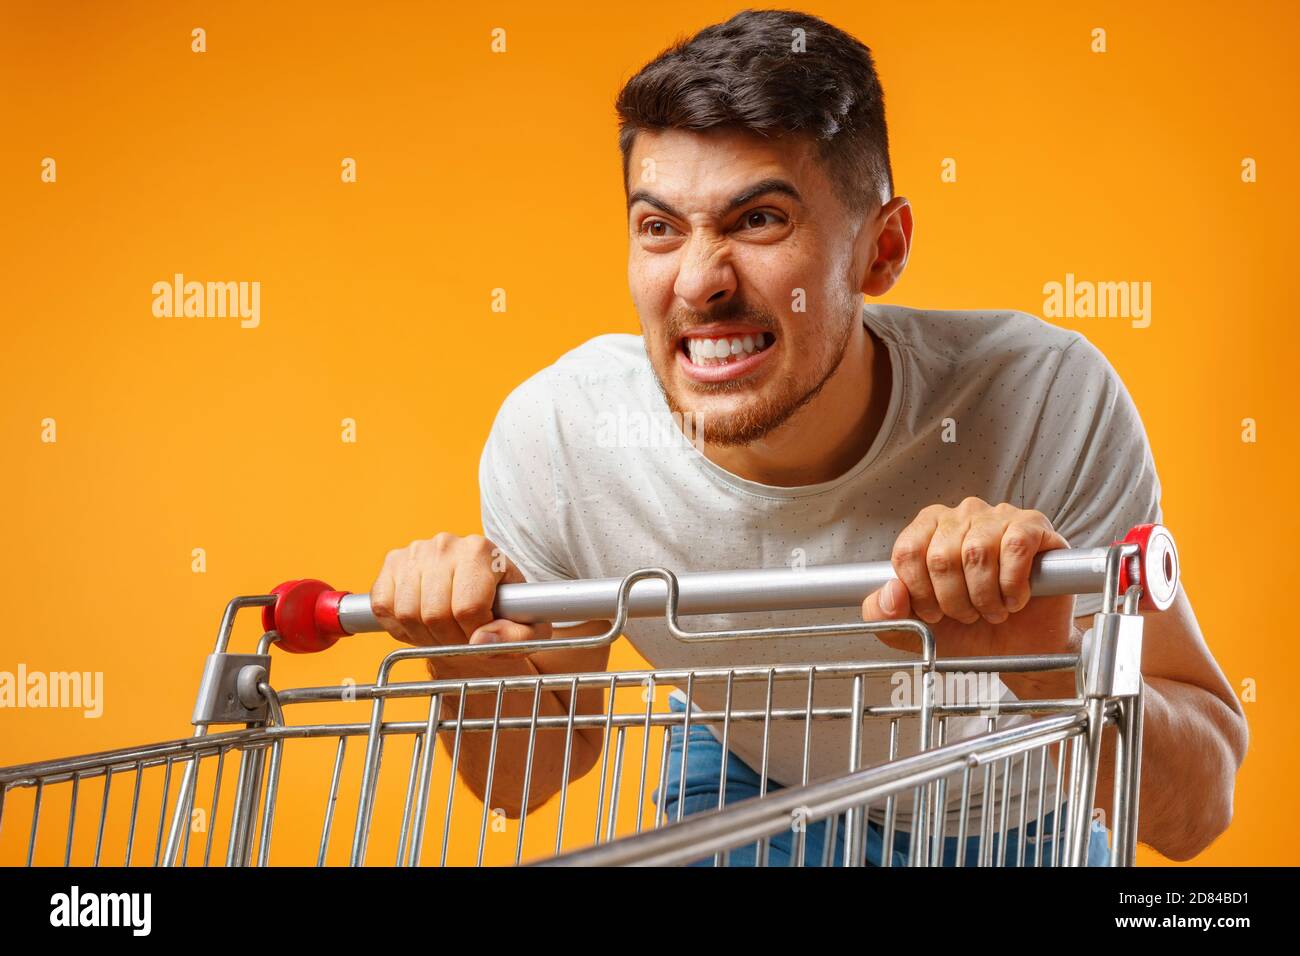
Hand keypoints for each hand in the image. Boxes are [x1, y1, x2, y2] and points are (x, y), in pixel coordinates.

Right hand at [370, 534, 549, 665]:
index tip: (482, 633)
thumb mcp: (529, 626)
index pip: (468, 608)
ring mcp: (415, 551)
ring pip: (407, 613)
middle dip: (449, 639)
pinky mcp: (392, 563)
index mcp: (482, 551)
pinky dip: (399, 626)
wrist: (480, 591)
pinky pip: (384, 606)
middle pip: (436, 613)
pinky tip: (421, 623)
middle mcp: (446, 544)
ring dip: (424, 636)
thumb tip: (481, 639)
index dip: (474, 633)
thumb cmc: (505, 609)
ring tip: (443, 632)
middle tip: (461, 639)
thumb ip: (518, 637)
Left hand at [861, 498, 1076, 661]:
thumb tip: (891, 592)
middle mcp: (960, 516)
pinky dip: (1012, 585)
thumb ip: (883, 615)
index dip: (920, 593)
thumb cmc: (969, 632)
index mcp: (927, 529)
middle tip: (969, 615)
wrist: (1018, 650)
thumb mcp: (915, 629)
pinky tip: (1015, 599)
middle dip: (954, 601)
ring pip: (976, 553)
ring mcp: (997, 517)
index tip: (934, 613)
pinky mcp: (1032, 526)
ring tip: (993, 610)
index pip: (907, 552)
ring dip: (985, 597)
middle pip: (940, 556)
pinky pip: (1015, 548)